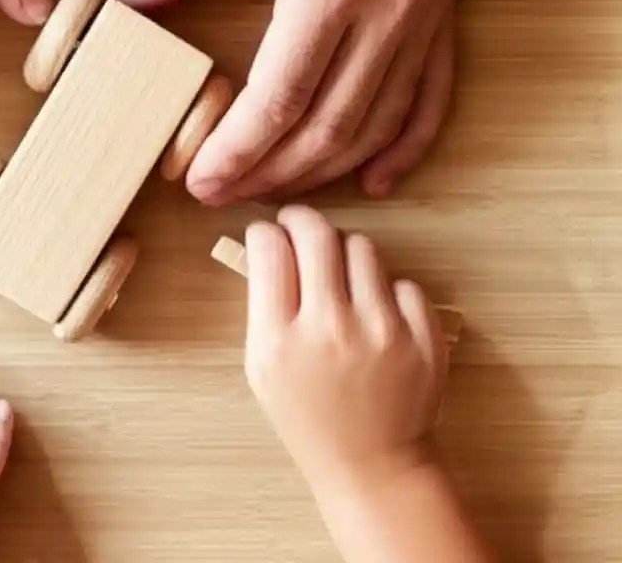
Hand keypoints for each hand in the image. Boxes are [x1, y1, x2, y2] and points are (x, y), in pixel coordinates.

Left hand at [108, 0, 486, 201]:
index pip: (280, 99)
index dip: (239, 152)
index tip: (202, 182)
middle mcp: (386, 14)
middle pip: (328, 128)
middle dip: (271, 174)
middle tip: (223, 196)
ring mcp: (423, 19)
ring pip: (377, 125)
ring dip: (324, 172)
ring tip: (275, 193)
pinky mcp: (444, 15)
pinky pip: (431, 99)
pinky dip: (403, 147)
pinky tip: (371, 179)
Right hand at [242, 206, 448, 492]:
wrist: (371, 461)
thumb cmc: (306, 415)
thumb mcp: (260, 368)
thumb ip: (263, 308)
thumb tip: (269, 248)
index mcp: (279, 339)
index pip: (270, 250)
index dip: (265, 231)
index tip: (266, 234)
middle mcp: (330, 327)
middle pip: (316, 234)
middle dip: (301, 220)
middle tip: (298, 227)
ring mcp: (382, 330)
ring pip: (362, 247)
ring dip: (344, 252)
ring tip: (339, 275)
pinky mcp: (423, 336)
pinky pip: (402, 282)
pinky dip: (386, 289)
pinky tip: (375, 311)